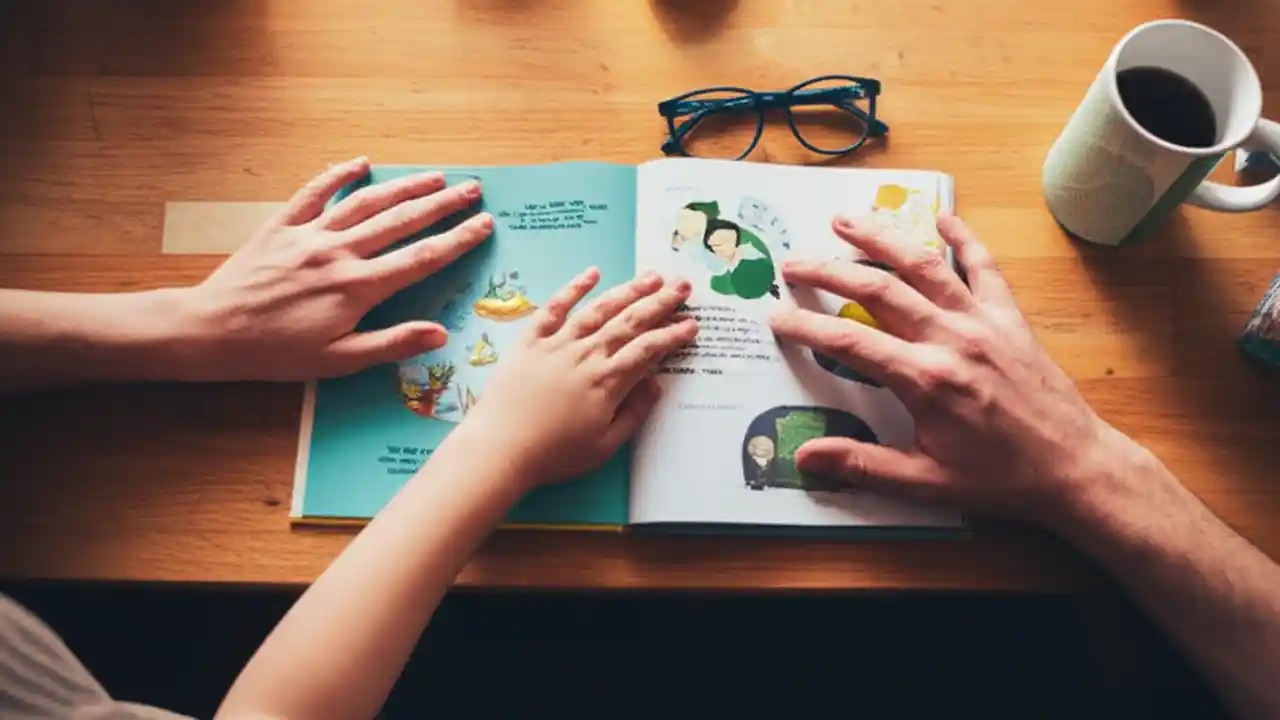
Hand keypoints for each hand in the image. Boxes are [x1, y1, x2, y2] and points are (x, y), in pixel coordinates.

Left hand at [179, 157, 492, 380]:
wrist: (212, 331)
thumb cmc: (276, 353)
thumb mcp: (338, 361)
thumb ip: (391, 343)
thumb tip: (439, 333)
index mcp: (358, 288)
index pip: (421, 258)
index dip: (457, 240)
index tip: (484, 225)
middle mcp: (339, 253)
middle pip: (401, 221)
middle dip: (442, 204)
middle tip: (472, 189)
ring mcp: (310, 235)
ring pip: (366, 202)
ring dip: (404, 187)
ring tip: (434, 177)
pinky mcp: (282, 226)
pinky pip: (315, 192)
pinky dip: (339, 174)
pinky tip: (361, 163)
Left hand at [463, 270, 696, 486]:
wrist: (499, 448)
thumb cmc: (553, 454)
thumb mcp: (603, 446)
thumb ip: (633, 413)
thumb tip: (656, 385)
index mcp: (607, 382)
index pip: (648, 349)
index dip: (672, 334)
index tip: (691, 323)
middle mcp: (586, 355)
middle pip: (630, 322)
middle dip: (660, 302)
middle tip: (682, 285)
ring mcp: (558, 345)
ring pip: (599, 309)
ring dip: (628, 290)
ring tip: (651, 277)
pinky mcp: (530, 342)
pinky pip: (554, 308)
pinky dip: (574, 288)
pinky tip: (592, 272)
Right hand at [770, 214, 1140, 527]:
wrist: (1074, 467)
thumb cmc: (1000, 479)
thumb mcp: (926, 483)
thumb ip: (863, 465)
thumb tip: (805, 457)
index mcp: (925, 380)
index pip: (848, 341)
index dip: (806, 326)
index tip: (776, 316)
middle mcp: (951, 339)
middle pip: (878, 289)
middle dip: (829, 270)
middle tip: (793, 262)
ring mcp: (983, 322)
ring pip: (924, 265)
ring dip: (882, 237)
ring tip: (846, 220)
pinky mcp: (1010, 319)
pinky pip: (984, 267)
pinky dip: (963, 238)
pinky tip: (942, 216)